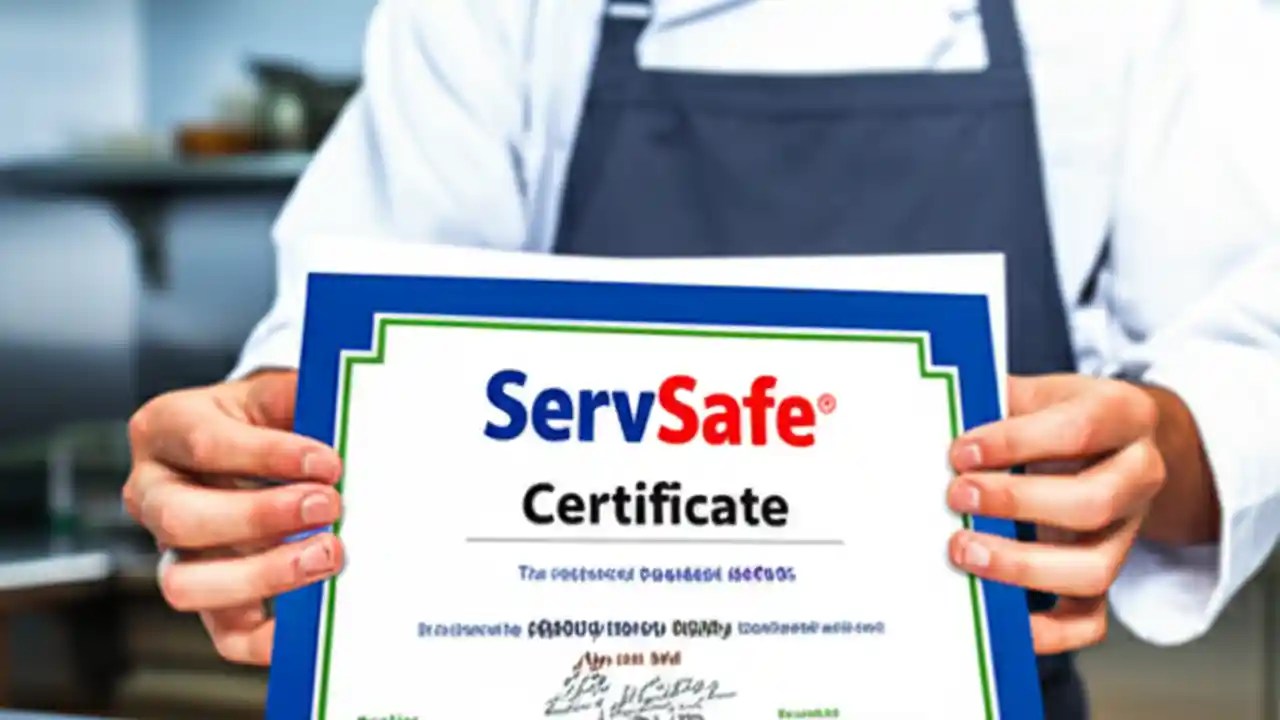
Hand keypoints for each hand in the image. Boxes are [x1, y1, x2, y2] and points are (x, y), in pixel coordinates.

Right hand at [123, 371, 344, 664]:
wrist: (257, 441)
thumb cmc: (264, 417)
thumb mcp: (275, 393)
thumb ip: (299, 398)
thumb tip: (344, 415)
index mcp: (166, 429)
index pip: (205, 445)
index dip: (270, 456)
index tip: (328, 462)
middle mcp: (153, 492)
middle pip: (181, 519)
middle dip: (260, 517)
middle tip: (328, 506)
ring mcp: (173, 551)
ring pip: (187, 584)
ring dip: (262, 574)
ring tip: (326, 554)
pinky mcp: (208, 596)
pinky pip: (225, 635)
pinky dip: (270, 637)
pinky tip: (316, 616)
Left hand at [944, 374, 1187, 655]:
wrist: (1124, 441)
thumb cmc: (1068, 414)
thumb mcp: (1044, 390)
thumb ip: (1001, 398)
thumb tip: (935, 410)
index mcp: (1124, 415)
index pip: (1079, 429)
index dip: (1016, 442)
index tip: (961, 451)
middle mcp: (1138, 477)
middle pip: (1094, 504)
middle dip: (1017, 503)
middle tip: (957, 496)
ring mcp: (1127, 534)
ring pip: (1093, 569)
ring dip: (1021, 567)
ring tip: (963, 550)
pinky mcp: (1108, 574)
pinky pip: (1089, 621)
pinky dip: (1046, 632)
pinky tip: (1000, 617)